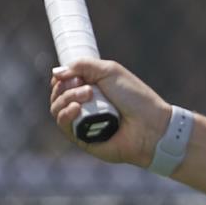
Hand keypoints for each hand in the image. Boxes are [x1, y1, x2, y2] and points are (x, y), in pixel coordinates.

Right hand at [49, 58, 169, 167]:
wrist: (150, 125)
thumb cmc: (135, 97)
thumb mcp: (110, 71)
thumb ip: (82, 66)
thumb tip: (55, 72)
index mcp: (92, 88)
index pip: (64, 82)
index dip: (63, 78)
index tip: (73, 76)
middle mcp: (85, 105)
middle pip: (58, 94)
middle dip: (66, 87)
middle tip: (87, 88)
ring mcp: (82, 122)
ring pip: (57, 108)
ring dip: (67, 98)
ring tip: (87, 96)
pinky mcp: (81, 138)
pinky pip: (63, 125)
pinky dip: (65, 114)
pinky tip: (76, 109)